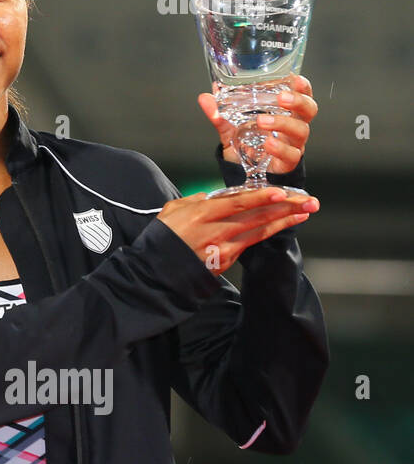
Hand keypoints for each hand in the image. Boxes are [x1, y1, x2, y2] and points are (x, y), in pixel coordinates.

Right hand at [157, 187, 319, 273]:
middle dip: (285, 208)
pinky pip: (250, 243)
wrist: (155, 271)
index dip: (261, 198)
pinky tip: (282, 224)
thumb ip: (196, 199)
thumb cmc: (162, 236)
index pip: (237, 204)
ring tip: (305, 212)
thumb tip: (218, 195)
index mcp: (201, 215)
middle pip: (256, 217)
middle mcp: (216, 232)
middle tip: (309, 201)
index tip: (282, 193)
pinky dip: (268, 232)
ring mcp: (223, 249)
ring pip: (259, 231)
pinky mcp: (226, 261)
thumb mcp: (173, 210)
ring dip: (284, 221)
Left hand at [197, 74, 316, 173]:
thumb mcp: (231, 127)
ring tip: (262, 121)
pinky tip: (268, 144)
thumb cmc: (246, 144)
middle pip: (309, 110)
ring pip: (301, 130)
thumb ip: (219, 114)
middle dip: (298, 102)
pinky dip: (280, 148)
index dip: (302, 87)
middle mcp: (293, 126)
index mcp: (284, 112)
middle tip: (281, 98)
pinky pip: (291, 154)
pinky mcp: (288, 162)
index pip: (301, 95)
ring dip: (283, 123)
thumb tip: (205, 97)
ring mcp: (293, 144)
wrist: (244, 172)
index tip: (294, 78)